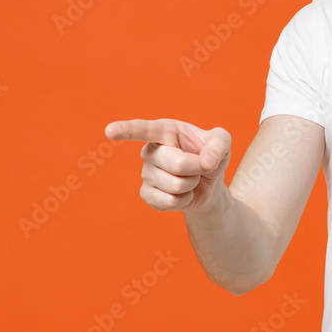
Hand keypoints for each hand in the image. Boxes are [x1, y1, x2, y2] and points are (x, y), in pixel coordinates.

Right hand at [105, 118, 231, 212]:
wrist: (207, 181)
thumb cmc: (210, 153)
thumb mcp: (222, 142)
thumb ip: (219, 144)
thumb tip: (206, 161)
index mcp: (164, 130)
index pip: (143, 129)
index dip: (126, 130)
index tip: (110, 131)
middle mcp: (150, 150)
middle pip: (178, 164)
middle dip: (198, 168)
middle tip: (200, 166)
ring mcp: (145, 173)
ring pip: (176, 185)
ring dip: (192, 185)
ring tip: (190, 177)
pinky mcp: (146, 194)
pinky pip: (169, 202)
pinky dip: (185, 200)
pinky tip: (182, 192)